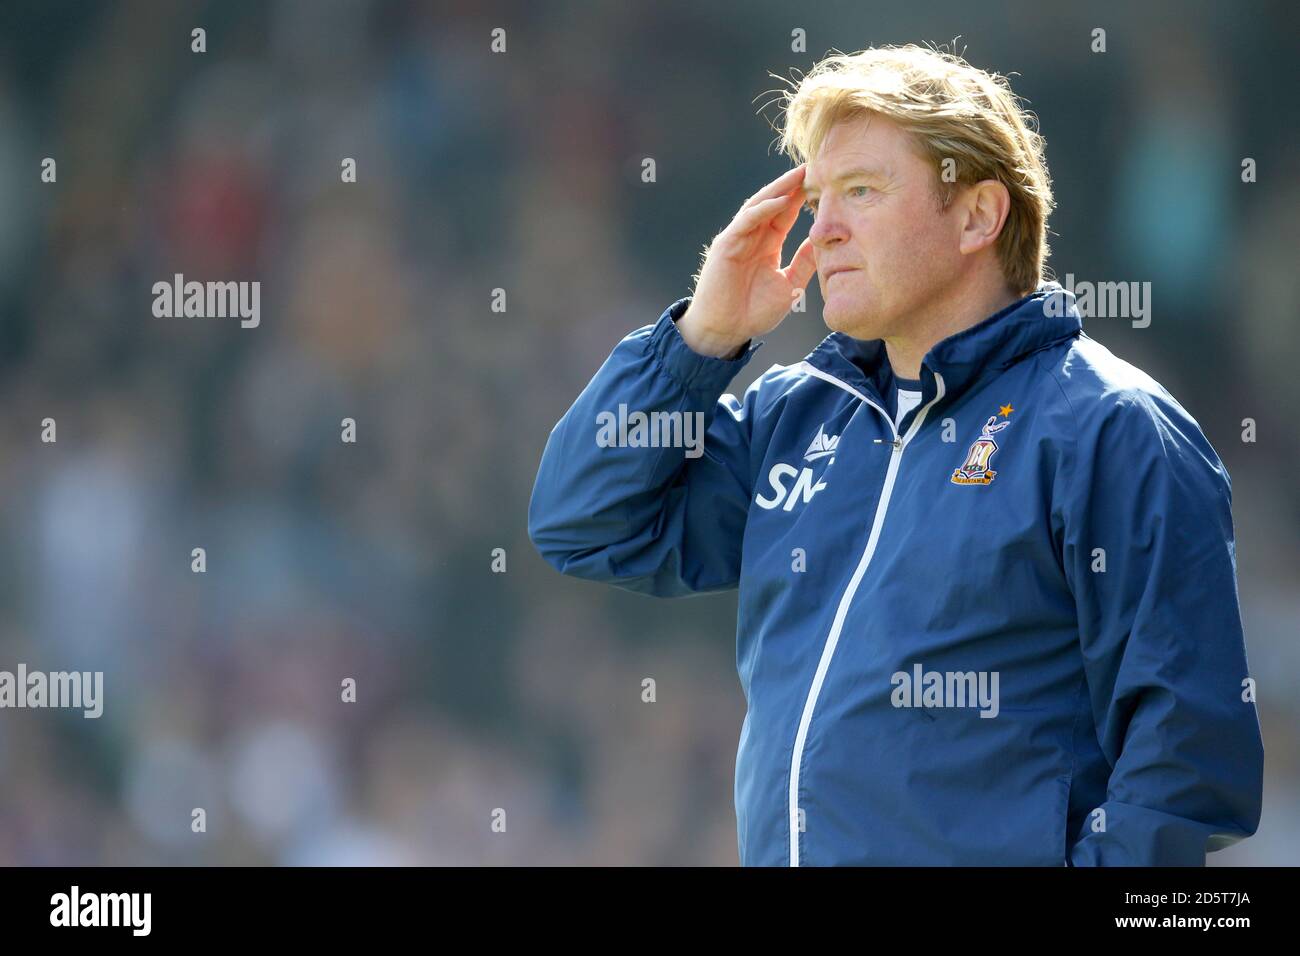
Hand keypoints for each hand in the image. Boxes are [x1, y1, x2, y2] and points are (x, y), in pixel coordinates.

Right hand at [677, 164, 816, 357]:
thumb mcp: (787, 286)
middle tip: (815, 167)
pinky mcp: (726, 245)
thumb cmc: (752, 313)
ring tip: (800, 174)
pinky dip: (763, 209)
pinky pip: (746, 221)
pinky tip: (781, 199)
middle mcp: (752, 237)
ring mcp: (738, 239)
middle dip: (793, 185)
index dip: (802, 198)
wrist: (726, 331)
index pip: (786, 214)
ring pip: (759, 205)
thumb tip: (821, 243)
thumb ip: (803, 264)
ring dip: (779, 189)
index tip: (824, 183)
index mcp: (766, 245)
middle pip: (774, 203)